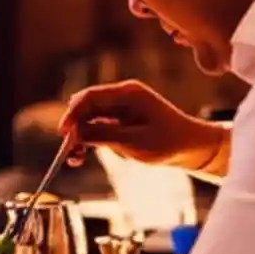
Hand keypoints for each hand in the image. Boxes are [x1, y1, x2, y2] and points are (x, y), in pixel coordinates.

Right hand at [60, 80, 223, 168]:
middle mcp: (122, 98)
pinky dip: (89, 141)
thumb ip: (103, 135)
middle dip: (74, 128)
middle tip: (67, 151)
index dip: (72, 113)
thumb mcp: (134, 142)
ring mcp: (121, 110)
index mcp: (129, 94)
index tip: (63, 133)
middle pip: (87, 108)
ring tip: (76, 159)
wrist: (191, 148)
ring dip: (80, 137)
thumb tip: (74, 132)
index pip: (91, 96)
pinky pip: (98, 128)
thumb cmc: (169, 142)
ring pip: (90, 120)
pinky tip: (83, 156)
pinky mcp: (121, 123)